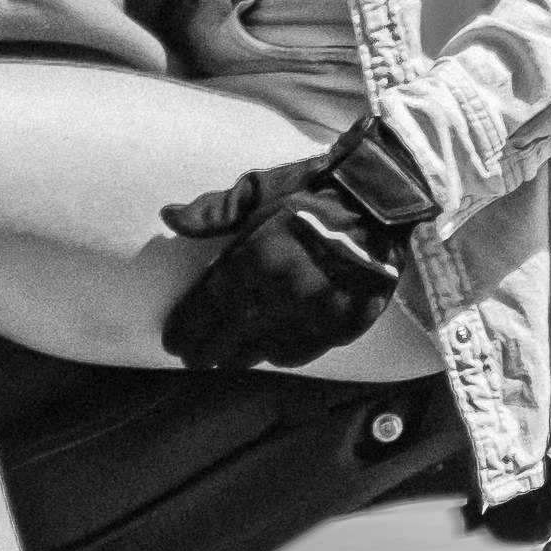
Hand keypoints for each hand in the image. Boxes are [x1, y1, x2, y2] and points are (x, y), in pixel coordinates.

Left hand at [159, 129, 422, 371]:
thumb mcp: (258, 187)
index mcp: (255, 258)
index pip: (210, 304)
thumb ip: (214, 210)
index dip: (188, 326)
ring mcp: (314, 311)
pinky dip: (282, 355)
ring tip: (221, 363)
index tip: (171, 339)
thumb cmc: (313, 188)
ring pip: (265, 346)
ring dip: (239, 356)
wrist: (380, 198)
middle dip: (206, 349)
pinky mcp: (343, 322)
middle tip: (190, 359)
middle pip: (232, 333)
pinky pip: (304, 349)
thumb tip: (170, 217)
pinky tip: (268, 355)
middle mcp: (281, 291)